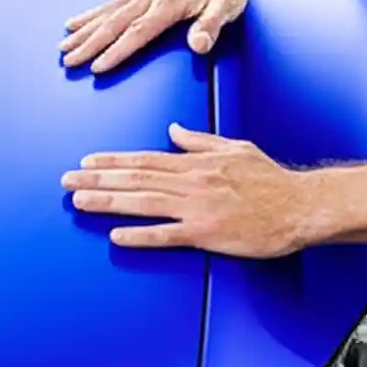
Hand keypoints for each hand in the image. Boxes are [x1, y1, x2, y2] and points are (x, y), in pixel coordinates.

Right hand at [60, 0, 255, 73]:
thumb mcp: (227, 8)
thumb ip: (210, 26)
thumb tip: (198, 45)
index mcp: (169, 3)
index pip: (137, 32)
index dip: (117, 51)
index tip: (97, 67)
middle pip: (115, 23)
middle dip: (90, 44)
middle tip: (69, 61)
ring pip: (108, 12)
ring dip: (85, 30)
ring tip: (65, 45)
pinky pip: (113, 2)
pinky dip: (93, 14)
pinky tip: (79, 22)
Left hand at [62, 124, 340, 257]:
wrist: (300, 206)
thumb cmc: (273, 180)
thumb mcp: (237, 149)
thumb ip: (201, 141)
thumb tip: (174, 131)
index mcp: (199, 163)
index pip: (146, 159)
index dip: (113, 161)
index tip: (86, 162)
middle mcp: (193, 182)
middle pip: (136, 178)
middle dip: (97, 179)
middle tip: (66, 182)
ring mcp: (198, 208)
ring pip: (143, 202)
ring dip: (107, 201)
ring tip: (79, 201)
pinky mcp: (208, 232)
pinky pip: (167, 234)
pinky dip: (140, 235)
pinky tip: (116, 235)